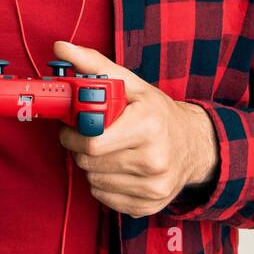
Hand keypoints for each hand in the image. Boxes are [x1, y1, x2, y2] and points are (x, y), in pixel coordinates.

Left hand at [53, 40, 218, 217]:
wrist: (193, 145)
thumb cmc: (156, 112)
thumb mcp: (131, 84)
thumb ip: (94, 65)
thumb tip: (61, 46)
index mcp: (149, 126)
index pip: (92, 142)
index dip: (73, 134)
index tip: (74, 125)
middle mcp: (155, 161)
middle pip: (89, 163)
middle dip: (79, 149)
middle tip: (87, 136)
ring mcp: (153, 188)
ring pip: (94, 182)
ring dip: (91, 166)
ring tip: (106, 150)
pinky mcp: (148, 206)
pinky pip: (105, 198)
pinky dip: (103, 183)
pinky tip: (116, 167)